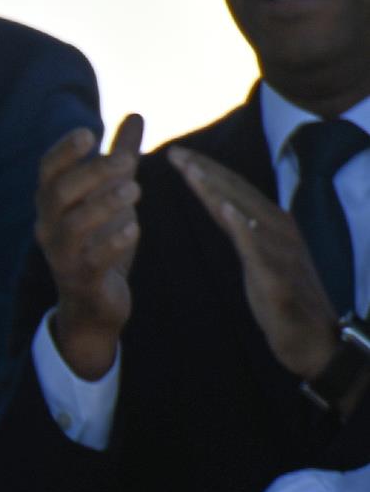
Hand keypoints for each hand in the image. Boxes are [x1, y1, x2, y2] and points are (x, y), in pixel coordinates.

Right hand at [37, 117, 146, 380]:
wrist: (94, 303)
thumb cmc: (100, 241)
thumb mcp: (111, 194)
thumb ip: (121, 157)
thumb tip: (136, 115)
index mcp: (53, 205)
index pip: (48, 171)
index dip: (64, 151)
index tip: (90, 133)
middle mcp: (50, 227)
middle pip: (58, 193)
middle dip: (91, 174)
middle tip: (128, 162)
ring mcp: (62, 255)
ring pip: (72, 226)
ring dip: (102, 205)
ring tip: (135, 189)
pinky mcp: (82, 280)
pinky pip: (91, 261)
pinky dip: (111, 244)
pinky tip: (132, 230)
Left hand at [172, 147, 347, 380]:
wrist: (315, 340)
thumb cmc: (284, 299)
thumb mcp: (256, 258)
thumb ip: (242, 231)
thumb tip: (223, 206)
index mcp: (270, 226)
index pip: (234, 191)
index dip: (207, 170)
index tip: (177, 152)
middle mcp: (278, 232)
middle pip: (237, 194)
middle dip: (205, 171)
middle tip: (175, 151)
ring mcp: (280, 254)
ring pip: (246, 214)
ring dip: (218, 191)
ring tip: (192, 170)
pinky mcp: (279, 281)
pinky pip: (260, 251)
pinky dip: (245, 229)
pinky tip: (228, 212)